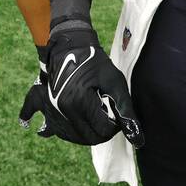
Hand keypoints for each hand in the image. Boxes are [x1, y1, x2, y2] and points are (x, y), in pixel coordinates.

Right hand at [20, 23, 143, 146]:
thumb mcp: (115, 82)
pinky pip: (55, 130)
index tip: (117, 112)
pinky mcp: (47, 108)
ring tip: (95, 116)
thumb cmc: (95, 62)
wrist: (70, 46)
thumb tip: (138, 139)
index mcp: (80, 102)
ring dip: (88, 133)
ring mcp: (53, 109)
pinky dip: (63, 132)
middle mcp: (63, 109)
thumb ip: (125, 111)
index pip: (104, 131)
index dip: (116, 125)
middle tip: (108, 114)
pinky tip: (64, 128)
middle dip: (103, 131)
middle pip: (89, 138)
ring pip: (74, 137)